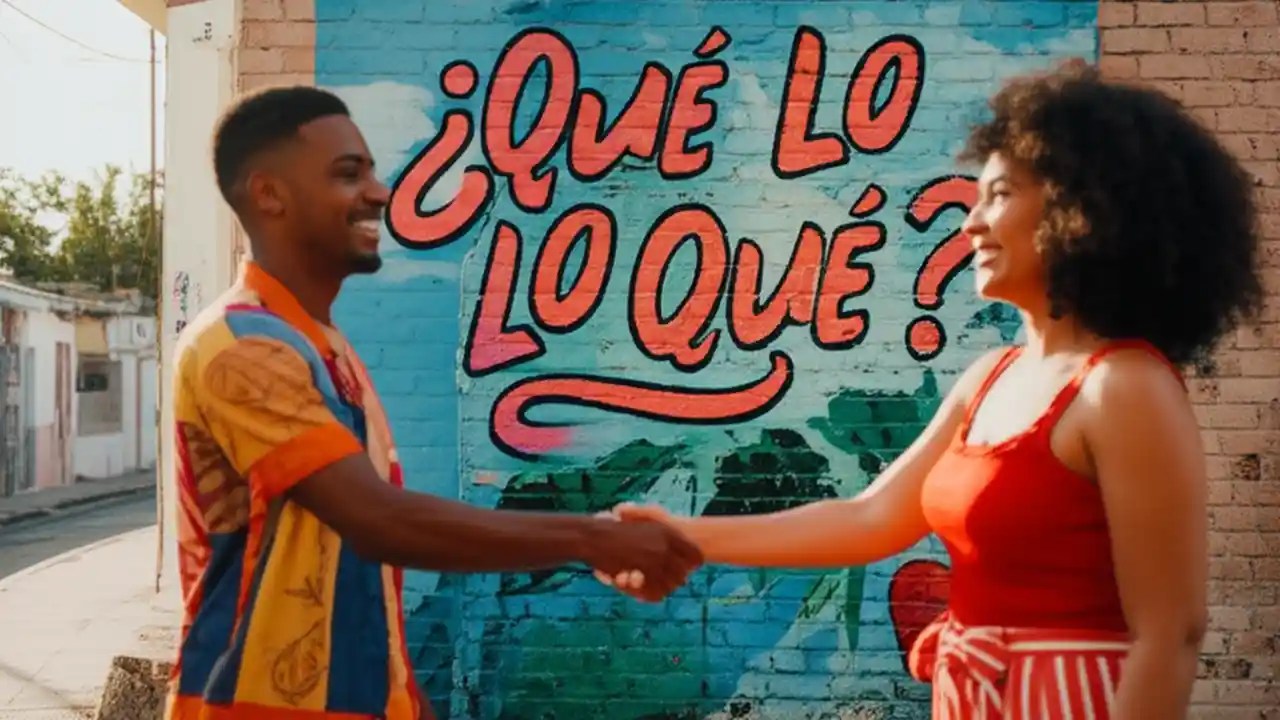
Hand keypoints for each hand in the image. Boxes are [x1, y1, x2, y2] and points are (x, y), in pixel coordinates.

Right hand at [582, 505, 700, 601]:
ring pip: (670, 586)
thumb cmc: (617, 531)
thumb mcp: (646, 528)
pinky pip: (656, 593)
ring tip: (645, 584)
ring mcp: (654, 560)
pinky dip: (649, 596)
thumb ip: (665, 540)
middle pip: (683, 575)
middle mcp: (665, 546)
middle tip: (657, 580)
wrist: (594, 536)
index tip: (681, 570)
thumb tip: (686, 558)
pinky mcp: (641, 573)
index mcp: (668, 532)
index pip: (696, 557)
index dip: (689, 567)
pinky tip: (638, 591)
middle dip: (673, 581)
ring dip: (660, 589)